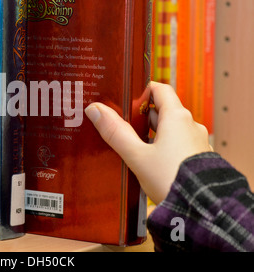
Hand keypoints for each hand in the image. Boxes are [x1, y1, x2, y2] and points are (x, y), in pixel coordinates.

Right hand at [85, 81, 211, 204]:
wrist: (202, 209)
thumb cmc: (172, 179)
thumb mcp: (137, 156)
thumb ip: (116, 132)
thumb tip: (96, 110)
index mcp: (177, 117)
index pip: (160, 90)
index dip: (143, 90)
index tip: (126, 96)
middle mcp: (190, 126)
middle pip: (163, 111)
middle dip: (142, 115)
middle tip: (121, 122)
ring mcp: (196, 143)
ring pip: (170, 130)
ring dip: (152, 133)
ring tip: (132, 143)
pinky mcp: (197, 159)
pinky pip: (178, 145)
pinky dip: (163, 147)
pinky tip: (150, 161)